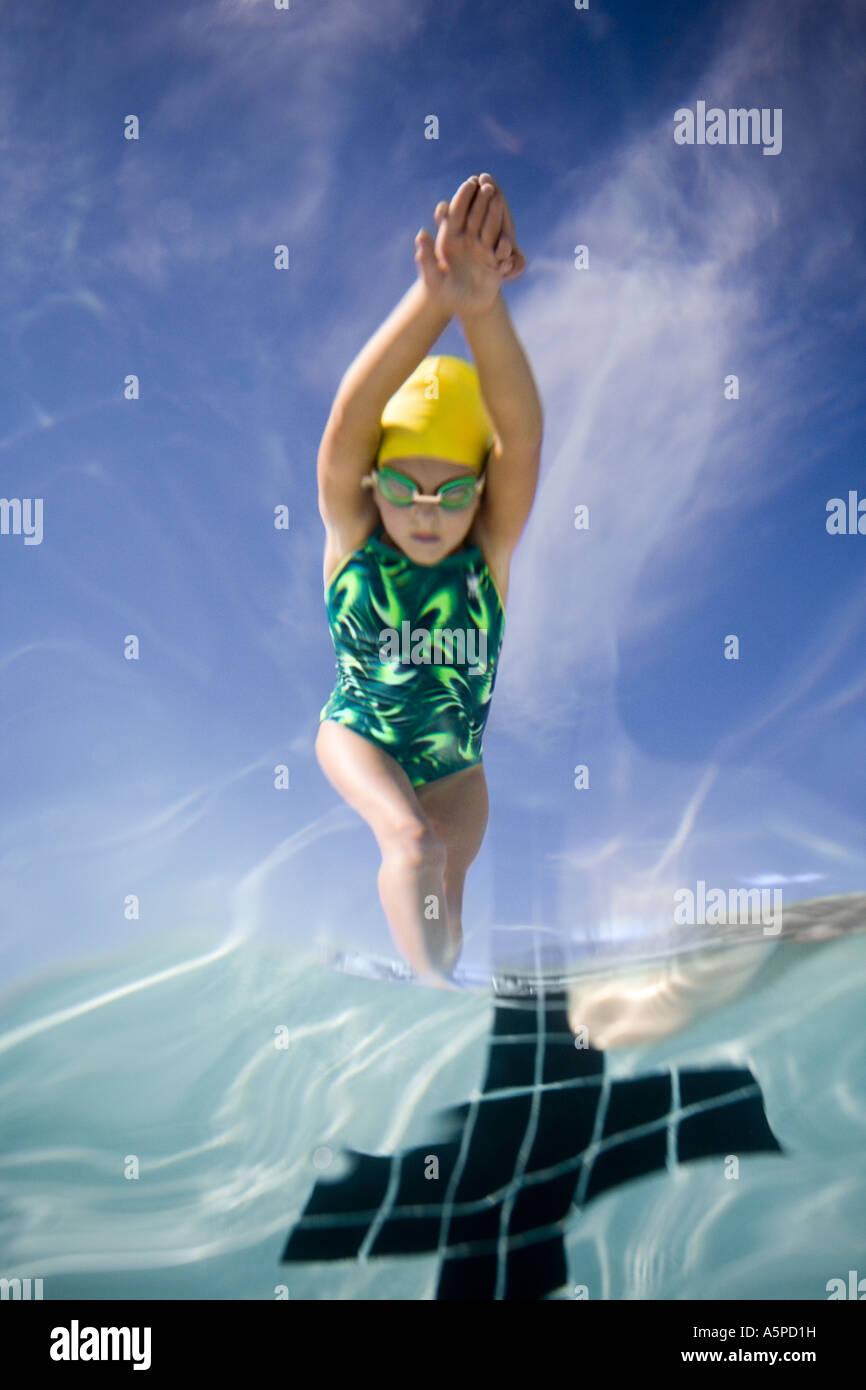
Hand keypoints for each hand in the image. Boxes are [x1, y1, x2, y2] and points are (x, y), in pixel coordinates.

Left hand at [414, 175, 521, 317]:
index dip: (462, 198)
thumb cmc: (446, 296)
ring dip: (495, 212)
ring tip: (499, 198)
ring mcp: (483, 247)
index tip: (470, 183)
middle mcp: (467, 240)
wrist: (466, 308)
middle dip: (482, 200)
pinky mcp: (496, 258)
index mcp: (449, 240)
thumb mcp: (433, 281)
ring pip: (490, 225)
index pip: (456, 213)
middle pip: (475, 214)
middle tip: (488, 185)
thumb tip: (420, 235)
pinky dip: (504, 237)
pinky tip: (507, 224)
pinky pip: (501, 244)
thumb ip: (426, 259)